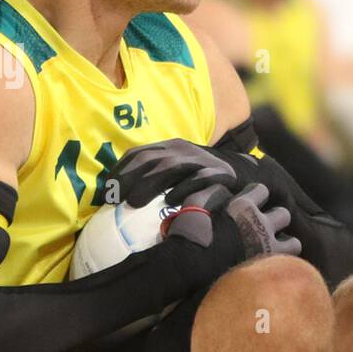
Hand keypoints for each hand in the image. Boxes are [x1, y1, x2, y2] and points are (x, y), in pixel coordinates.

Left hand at [104, 138, 237, 206]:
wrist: (246, 174)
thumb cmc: (206, 181)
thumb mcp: (180, 174)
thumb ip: (157, 181)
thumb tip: (125, 203)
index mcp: (170, 148)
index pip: (138, 154)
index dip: (119, 170)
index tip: (106, 191)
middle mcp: (182, 150)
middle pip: (149, 160)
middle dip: (128, 177)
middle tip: (113, 199)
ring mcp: (200, 159)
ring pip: (169, 167)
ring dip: (148, 183)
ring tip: (133, 202)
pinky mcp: (217, 172)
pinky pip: (197, 178)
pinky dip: (182, 188)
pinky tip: (169, 202)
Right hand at [165, 182, 300, 258]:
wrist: (186, 265)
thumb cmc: (188, 233)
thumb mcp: (195, 201)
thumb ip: (214, 191)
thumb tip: (226, 189)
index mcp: (243, 205)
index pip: (263, 191)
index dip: (256, 197)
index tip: (249, 205)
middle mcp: (259, 224)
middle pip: (283, 214)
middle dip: (275, 220)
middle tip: (263, 229)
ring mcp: (266, 247)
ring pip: (294, 241)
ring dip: (284, 244)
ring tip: (272, 249)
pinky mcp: (266, 268)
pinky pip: (287, 264)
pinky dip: (282, 263)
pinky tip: (270, 265)